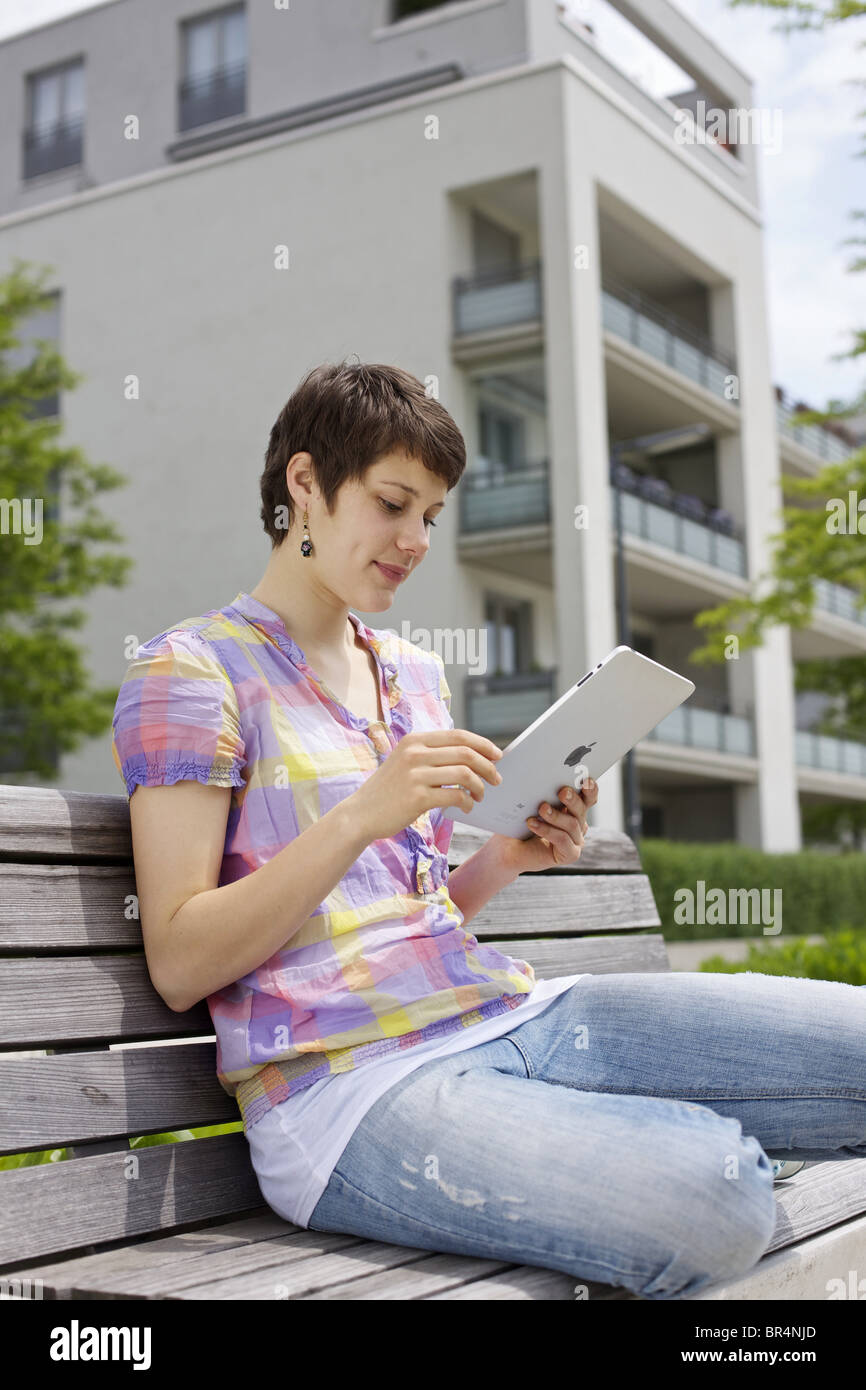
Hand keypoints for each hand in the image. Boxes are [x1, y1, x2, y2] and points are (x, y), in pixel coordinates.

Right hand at [351, 728, 503, 841]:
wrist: (360, 814)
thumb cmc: (388, 790)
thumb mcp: (405, 761)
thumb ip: (431, 754)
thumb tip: (470, 756)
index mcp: (414, 740)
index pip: (458, 735)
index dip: (483, 744)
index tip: (497, 755)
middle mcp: (415, 753)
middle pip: (466, 753)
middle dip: (488, 766)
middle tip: (496, 779)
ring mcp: (415, 775)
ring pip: (464, 774)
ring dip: (479, 786)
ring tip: (480, 796)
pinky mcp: (417, 798)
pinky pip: (455, 795)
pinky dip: (467, 801)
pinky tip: (467, 806)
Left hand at [491, 778, 598, 873]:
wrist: (507, 849)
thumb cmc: (517, 822)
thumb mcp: (527, 802)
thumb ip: (537, 787)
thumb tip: (535, 762)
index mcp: (573, 808)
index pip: (588, 796)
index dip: (590, 788)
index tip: (585, 779)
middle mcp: (579, 823)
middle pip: (582, 808)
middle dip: (573, 799)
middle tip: (562, 791)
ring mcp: (576, 840)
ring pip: (572, 824)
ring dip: (556, 815)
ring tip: (541, 808)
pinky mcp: (569, 854)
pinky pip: (562, 840)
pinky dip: (547, 830)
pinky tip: (532, 823)